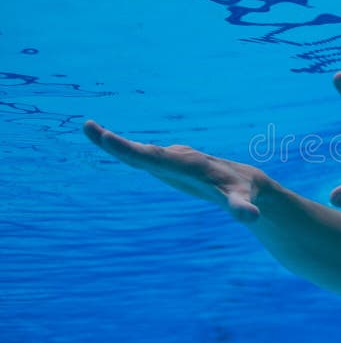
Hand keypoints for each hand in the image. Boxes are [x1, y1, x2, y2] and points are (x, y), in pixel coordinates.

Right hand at [83, 121, 265, 222]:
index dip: (132, 151)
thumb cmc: (242, 191)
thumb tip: (251, 216)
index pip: (157, 158)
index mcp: (189, 163)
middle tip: (88, 126)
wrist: (245, 180)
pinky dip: (123, 149)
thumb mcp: (242, 201)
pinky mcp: (169, 163)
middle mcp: (178, 156)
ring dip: (115, 143)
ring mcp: (172, 159)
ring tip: (89, 127)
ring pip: (140, 152)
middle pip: (144, 151)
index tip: (109, 139)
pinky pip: (143, 156)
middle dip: (117, 143)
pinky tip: (105, 140)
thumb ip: (242, 207)